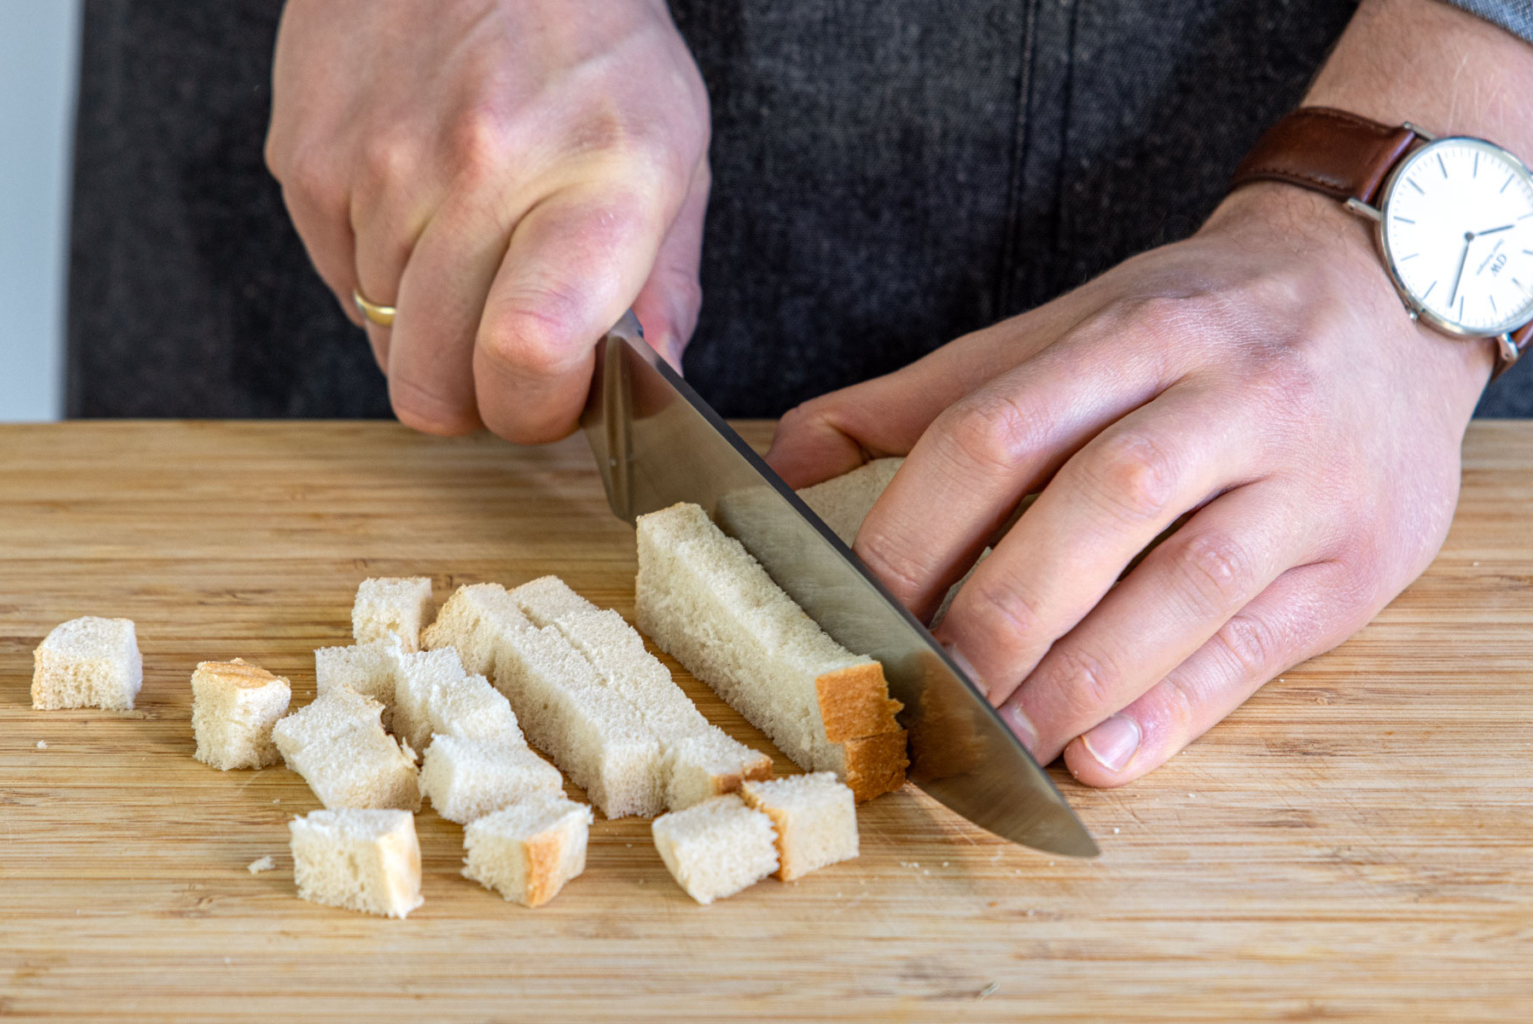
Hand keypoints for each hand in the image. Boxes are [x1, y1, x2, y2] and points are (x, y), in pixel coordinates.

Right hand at [265, 0, 709, 441]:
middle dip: (476, 396)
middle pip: (433, 383)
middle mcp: (476, 176)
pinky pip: (337, 282)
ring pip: (382, 342)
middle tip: (510, 351)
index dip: (534, 409)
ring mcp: (378, 168)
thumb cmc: (591, 44)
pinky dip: (379, 276)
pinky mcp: (307, 159)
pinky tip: (422, 211)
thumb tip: (654, 378)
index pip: (526, 354)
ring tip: (472, 251)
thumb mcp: (672, 151)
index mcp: (591, 183)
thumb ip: (665, 279)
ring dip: (428, 330)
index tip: (553, 396)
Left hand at [767, 183, 1489, 785]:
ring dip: (1082, 676)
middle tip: (927, 694)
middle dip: (998, 614)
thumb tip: (784, 461)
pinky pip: (1263, 639)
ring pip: (1186, 580)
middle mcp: (1224, 393)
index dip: (915, 530)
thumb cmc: (1199, 323)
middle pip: (1098, 505)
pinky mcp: (1361, 555)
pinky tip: (1107, 754)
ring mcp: (1303, 475)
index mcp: (1128, 332)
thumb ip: (931, 397)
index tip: (852, 612)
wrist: (1387, 287)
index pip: (999, 432)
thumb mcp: (1070, 327)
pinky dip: (1180, 704)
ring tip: (1003, 743)